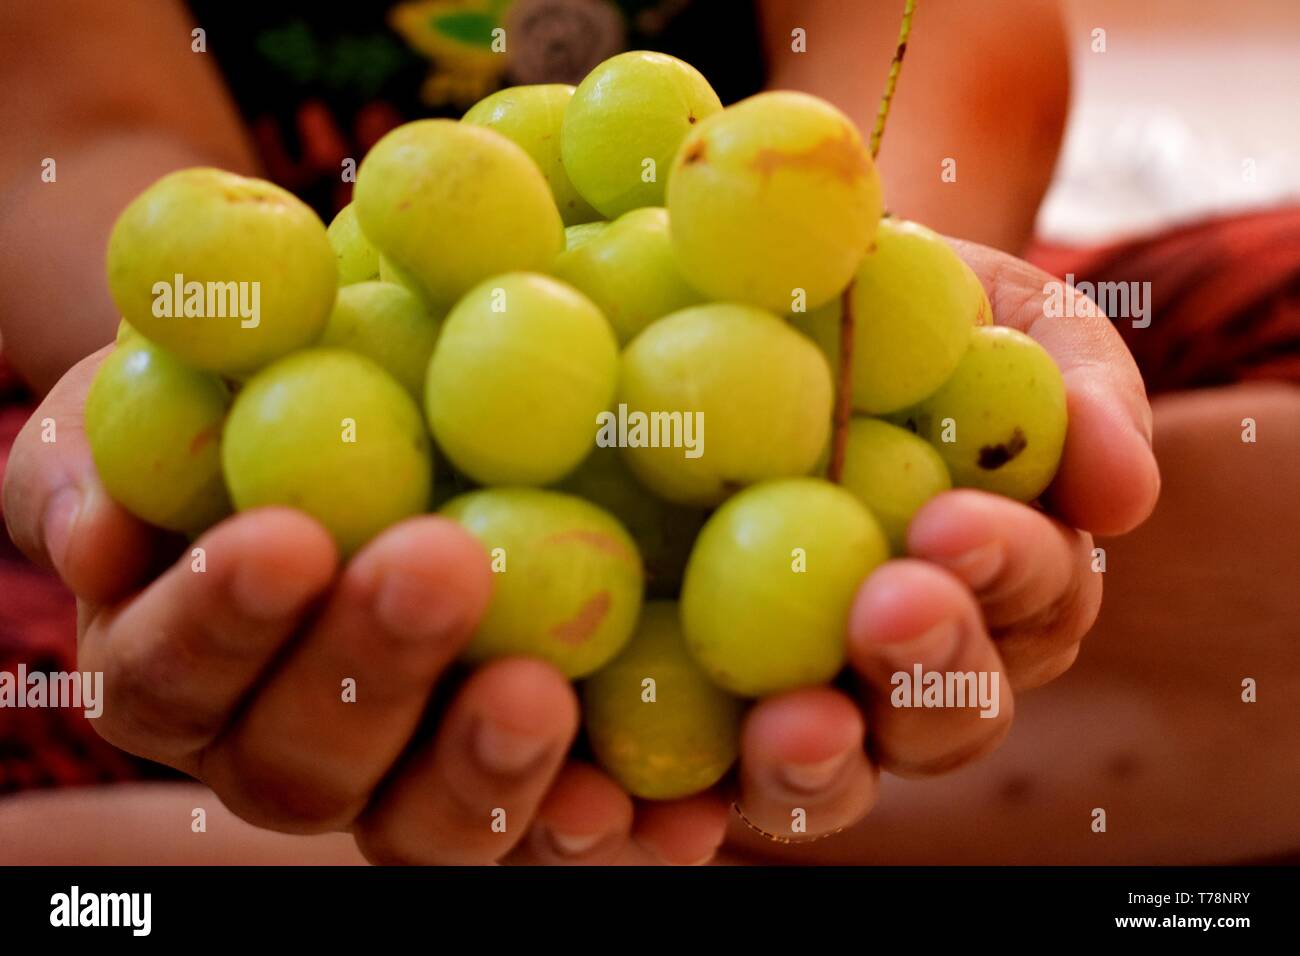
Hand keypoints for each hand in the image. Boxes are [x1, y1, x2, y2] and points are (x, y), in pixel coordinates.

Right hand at [2, 348, 724, 864]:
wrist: (347, 399)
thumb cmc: (230, 397)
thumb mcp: (140, 401)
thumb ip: (96, 466)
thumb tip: (97, 531)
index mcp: (185, 671)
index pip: (173, 675)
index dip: (217, 623)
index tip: (284, 536)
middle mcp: (291, 746)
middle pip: (310, 765)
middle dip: (368, 675)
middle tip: (436, 570)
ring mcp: (414, 773)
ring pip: (434, 820)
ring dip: (486, 767)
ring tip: (540, 693)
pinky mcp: (533, 770)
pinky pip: (572, 818)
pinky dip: (620, 818)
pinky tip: (679, 807)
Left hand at [726, 239, 1160, 844]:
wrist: (763, 304)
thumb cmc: (910, 309)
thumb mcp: (1007, 320)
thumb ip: (1078, 392)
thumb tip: (1119, 493)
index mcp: (1001, 582)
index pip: (1031, 604)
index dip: (1007, 574)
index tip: (954, 523)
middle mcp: (911, 658)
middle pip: (947, 713)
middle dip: (930, 667)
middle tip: (890, 607)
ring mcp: (803, 690)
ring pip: (836, 773)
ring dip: (823, 765)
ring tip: (793, 727)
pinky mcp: (691, 705)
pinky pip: (694, 774)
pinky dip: (687, 802)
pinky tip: (667, 805)